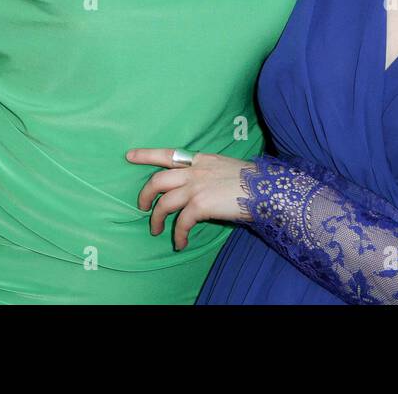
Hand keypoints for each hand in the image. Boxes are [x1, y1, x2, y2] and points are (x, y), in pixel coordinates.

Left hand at [125, 148, 252, 250]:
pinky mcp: (200, 204)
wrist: (268, 189)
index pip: (168, 153)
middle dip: (145, 193)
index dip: (147, 155)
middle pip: (158, 179)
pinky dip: (178, 234)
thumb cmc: (254, 182)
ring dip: (156, 218)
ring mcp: (196, 186)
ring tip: (155, 230)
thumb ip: (210, 175)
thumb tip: (201, 190)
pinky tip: (180, 243)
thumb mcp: (227, 169)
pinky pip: (181, 222)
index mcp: (202, 159)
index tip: (129, 156)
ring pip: (164, 202)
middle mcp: (195, 170)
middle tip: (142, 207)